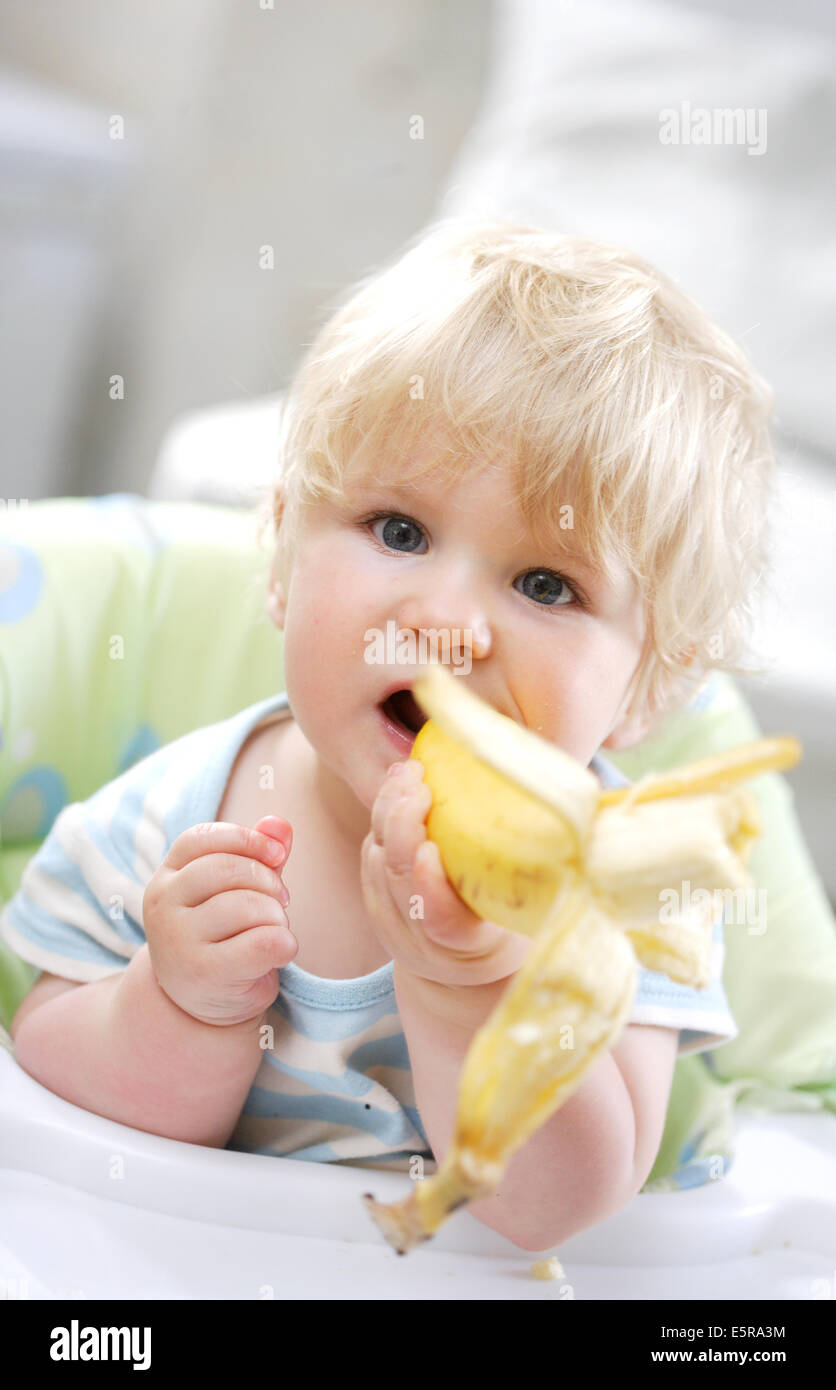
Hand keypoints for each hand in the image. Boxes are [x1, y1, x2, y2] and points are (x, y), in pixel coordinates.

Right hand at [142, 816, 295, 1026]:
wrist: (200, 1006)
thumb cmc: (222, 938)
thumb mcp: (235, 891)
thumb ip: (257, 854)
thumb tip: (280, 824)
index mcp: (167, 877)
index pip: (203, 838)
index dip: (247, 839)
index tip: (278, 854)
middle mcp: (162, 904)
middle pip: (228, 869)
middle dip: (269, 881)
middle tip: (282, 900)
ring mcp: (177, 940)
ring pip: (246, 906)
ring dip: (276, 916)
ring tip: (275, 929)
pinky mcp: (203, 973)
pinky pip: (262, 942)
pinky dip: (285, 943)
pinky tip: (282, 950)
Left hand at [361, 759, 530, 990]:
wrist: (466, 967)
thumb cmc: (512, 926)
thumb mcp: (531, 911)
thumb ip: (545, 873)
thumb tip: (589, 816)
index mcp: (467, 946)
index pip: (439, 921)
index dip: (430, 887)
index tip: (431, 849)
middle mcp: (422, 939)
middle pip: (400, 883)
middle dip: (403, 828)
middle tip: (419, 784)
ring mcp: (393, 922)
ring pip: (378, 864)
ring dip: (387, 813)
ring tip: (407, 771)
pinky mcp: (375, 901)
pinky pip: (369, 856)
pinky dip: (379, 818)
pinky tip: (396, 783)